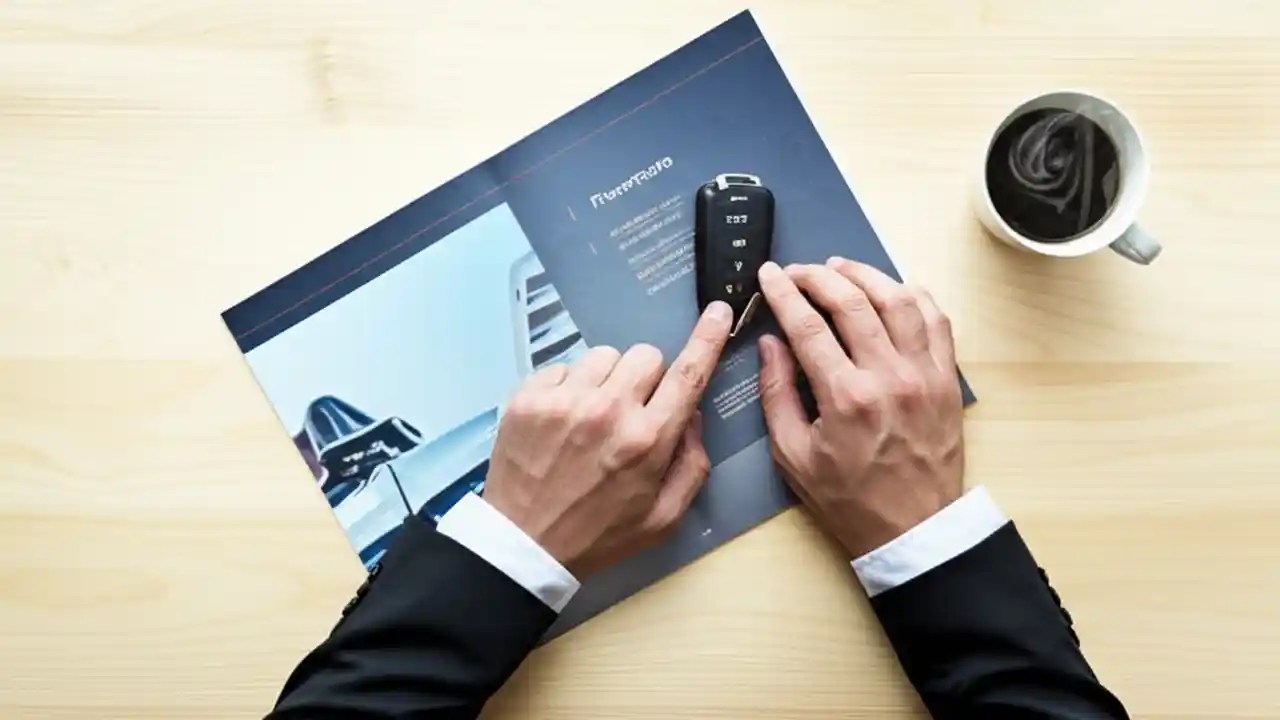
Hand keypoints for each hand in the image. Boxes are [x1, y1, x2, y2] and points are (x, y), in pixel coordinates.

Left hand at [483, 302, 733, 576]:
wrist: (523, 546)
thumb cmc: (598, 536)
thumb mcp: (663, 518)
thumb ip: (692, 465)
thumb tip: (693, 415)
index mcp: (648, 441)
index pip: (689, 373)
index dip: (709, 337)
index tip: (718, 311)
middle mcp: (609, 411)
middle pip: (647, 355)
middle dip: (647, 379)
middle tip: (632, 412)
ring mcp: (565, 400)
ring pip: (605, 356)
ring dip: (606, 380)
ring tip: (591, 418)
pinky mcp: (529, 397)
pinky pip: (563, 366)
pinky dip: (569, 387)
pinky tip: (562, 422)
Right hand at [755, 258, 963, 558]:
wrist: (914, 531)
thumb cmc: (849, 500)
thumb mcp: (793, 456)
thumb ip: (777, 394)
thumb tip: (771, 344)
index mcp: (846, 398)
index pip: (809, 326)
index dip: (785, 293)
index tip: (770, 275)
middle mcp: (889, 377)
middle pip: (853, 302)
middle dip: (818, 277)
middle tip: (797, 270)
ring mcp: (925, 375)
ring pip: (899, 300)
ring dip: (866, 275)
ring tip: (840, 268)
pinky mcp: (948, 380)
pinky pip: (937, 321)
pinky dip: (915, 296)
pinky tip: (893, 288)